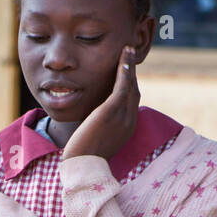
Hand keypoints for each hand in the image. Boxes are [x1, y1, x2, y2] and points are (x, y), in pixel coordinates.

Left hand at [62, 46, 139, 161]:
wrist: (82, 167)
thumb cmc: (83, 157)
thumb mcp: (96, 139)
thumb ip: (98, 127)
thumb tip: (92, 120)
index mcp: (126, 128)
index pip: (131, 101)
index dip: (130, 84)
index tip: (126, 72)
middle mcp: (129, 120)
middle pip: (134, 90)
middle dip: (132, 72)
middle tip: (129, 54)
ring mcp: (122, 116)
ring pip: (130, 85)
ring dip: (130, 65)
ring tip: (128, 50)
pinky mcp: (112, 111)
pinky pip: (122, 85)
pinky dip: (124, 70)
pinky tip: (123, 57)